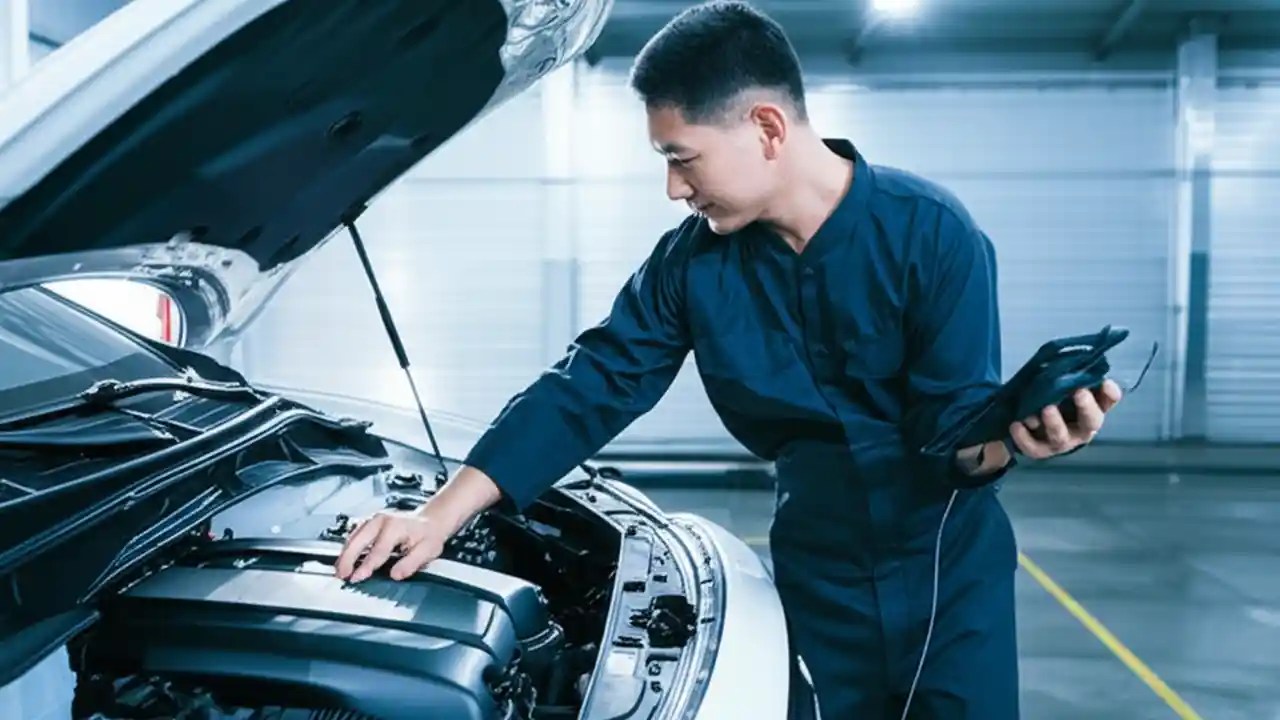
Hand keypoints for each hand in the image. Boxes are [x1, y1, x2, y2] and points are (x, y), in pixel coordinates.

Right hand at [333, 508, 447, 582]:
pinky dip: (347, 549)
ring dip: (344, 555)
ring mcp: (373, 520)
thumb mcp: (428, 550)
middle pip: (358, 540)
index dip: (366, 565)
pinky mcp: (368, 523)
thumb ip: (411, 563)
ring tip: (338, 572)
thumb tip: (395, 574)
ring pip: (353, 537)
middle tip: (341, 576)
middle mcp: (381, 520)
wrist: (429, 521)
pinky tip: (344, 562)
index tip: (357, 578)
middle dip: (347, 559)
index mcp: (396, 526)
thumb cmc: (428, 536)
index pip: (378, 549)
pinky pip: (354, 536)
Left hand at [1009, 379, 1122, 459]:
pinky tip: (1016, 425)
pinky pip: (1033, 447)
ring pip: (1061, 437)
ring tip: (1047, 409)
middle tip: (1079, 392)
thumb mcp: (1062, 385)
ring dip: (1054, 423)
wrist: (1029, 424)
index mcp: (1092, 410)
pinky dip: (1024, 438)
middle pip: (1091, 422)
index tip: (1105, 383)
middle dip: (1087, 408)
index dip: (1109, 394)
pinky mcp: (1041, 450)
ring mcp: (1061, 442)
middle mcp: (1081, 429)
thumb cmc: (1054, 400)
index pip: (1107, 402)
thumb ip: (1070, 375)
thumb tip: (1073, 363)